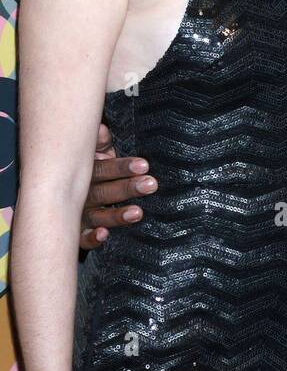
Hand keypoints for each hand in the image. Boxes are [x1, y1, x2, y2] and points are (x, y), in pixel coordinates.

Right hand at [79, 121, 156, 249]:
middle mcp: (80, 194)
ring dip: (116, 215)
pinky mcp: (77, 234)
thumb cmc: (86, 171)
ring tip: (137, 213)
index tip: (143, 165)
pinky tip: (103, 234)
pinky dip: (92, 238)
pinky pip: (82, 239)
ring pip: (97, 215)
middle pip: (103, 191)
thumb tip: (102, 131)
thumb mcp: (91, 153)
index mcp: (84, 174)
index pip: (103, 169)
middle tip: (150, 185)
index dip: (122, 167)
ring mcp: (78, 214)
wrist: (52, 193)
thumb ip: (98, 142)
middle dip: (127, 188)